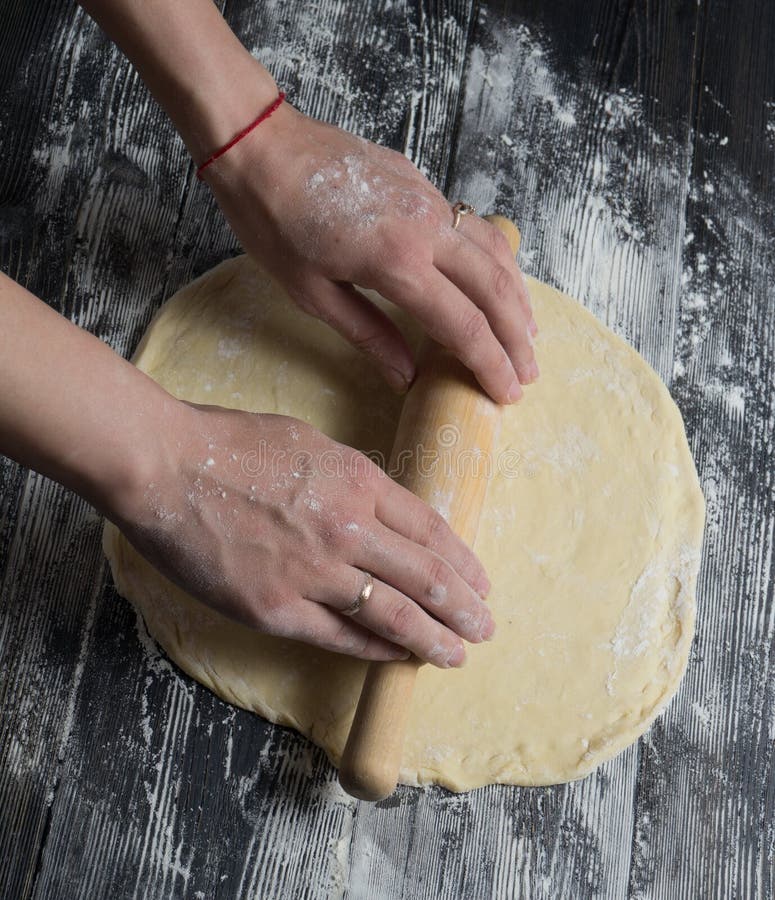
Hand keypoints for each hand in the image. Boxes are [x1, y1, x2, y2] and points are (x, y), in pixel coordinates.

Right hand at [117, 402, 494, 666]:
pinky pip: (340, 636)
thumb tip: (383, 512)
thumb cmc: (230, 444)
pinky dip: (376, 650)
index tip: (480, 583)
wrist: (165, 465)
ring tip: (456, 655)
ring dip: (432, 639)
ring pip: (393, 615)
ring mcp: (314, 572)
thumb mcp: (309, 443)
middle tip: (485, 628)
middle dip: (463, 609)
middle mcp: (348, 529)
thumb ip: (352, 480)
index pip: (431, 532)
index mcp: (359, 482)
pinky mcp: (277, 608)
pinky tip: (397, 658)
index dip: (462, 563)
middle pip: (425, 578)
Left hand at [203, 102, 538, 402]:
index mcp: (396, 263)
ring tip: (527, 334)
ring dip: (517, 296)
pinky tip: (498, 279)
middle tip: (528, 373)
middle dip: (516, 337)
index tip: (507, 391)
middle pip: (493, 289)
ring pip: (493, 252)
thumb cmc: (273, 222)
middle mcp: (425, 229)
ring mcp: (429, 200)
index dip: (490, 364)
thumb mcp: (312, 293)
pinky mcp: (423, 184)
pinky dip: (496, 261)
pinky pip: (474, 227)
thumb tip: (406, 375)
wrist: (261, 145)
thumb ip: (368, 334)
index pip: (463, 325)